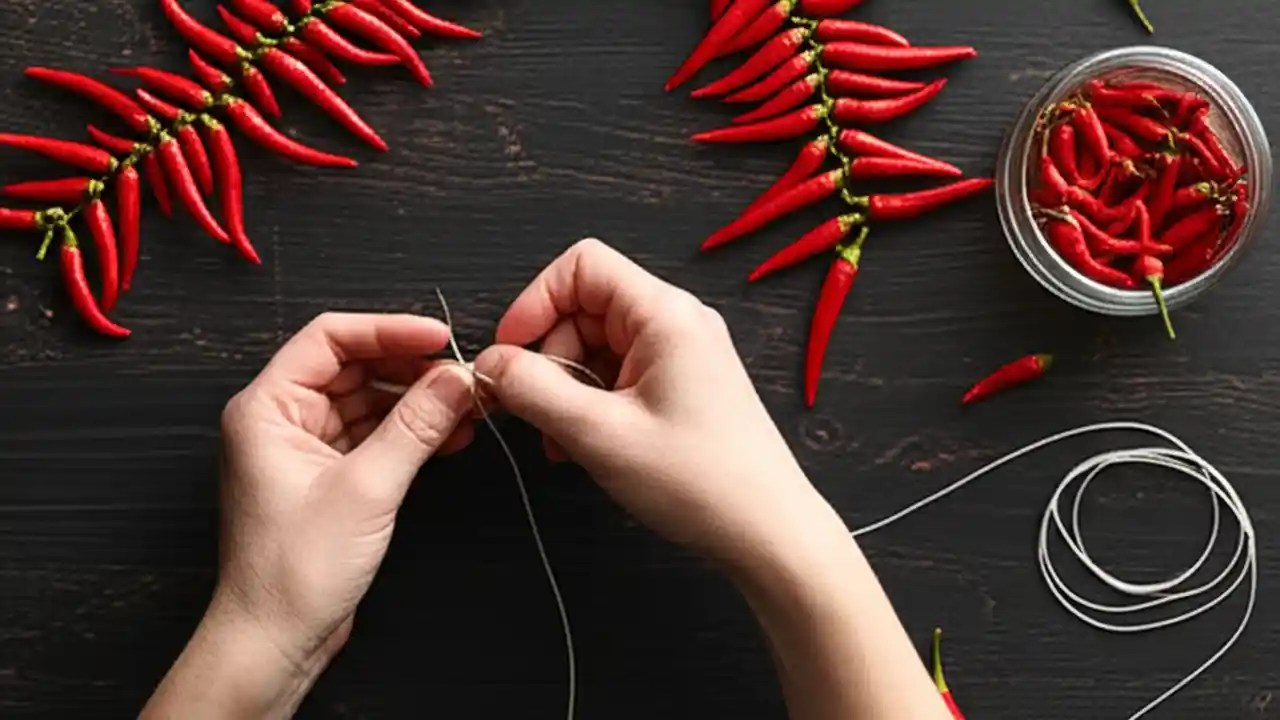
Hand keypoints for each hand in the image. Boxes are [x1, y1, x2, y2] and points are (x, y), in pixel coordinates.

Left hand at [145, 313, 476, 717]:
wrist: (275, 639)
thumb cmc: (291, 573)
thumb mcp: (367, 488)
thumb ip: (417, 426)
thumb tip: (456, 378)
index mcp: (266, 408)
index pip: (330, 338)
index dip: (389, 330)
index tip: (439, 338)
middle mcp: (281, 420)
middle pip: (353, 366)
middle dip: (411, 368)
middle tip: (461, 375)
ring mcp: (304, 447)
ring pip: (368, 400)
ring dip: (417, 402)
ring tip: (466, 406)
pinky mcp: (328, 475)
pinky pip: (373, 434)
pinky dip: (410, 433)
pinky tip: (450, 434)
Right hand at [477, 242, 951, 719]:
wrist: (768, 533)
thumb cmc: (696, 481)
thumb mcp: (599, 434)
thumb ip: (534, 390)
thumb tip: (487, 363)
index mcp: (665, 314)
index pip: (582, 266)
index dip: (535, 302)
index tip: (508, 354)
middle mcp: (677, 323)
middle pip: (585, 309)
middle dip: (547, 356)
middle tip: (529, 412)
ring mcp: (682, 356)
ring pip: (596, 348)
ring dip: (564, 390)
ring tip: (557, 443)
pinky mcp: (682, 388)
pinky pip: (618, 377)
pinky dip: (589, 405)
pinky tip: (579, 448)